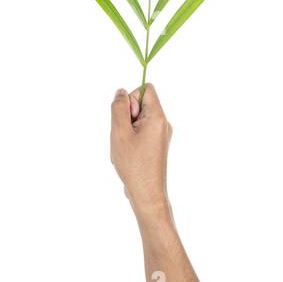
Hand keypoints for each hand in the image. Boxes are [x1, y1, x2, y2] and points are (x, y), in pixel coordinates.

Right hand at [109, 84, 171, 219]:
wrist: (147, 192)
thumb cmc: (134, 164)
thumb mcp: (120, 133)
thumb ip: (118, 109)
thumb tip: (121, 91)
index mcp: (159, 117)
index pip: (147, 90)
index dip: (131, 99)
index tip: (127, 118)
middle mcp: (163, 123)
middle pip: (141, 104)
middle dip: (126, 116)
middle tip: (124, 136)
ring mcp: (161, 134)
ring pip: (138, 120)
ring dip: (126, 130)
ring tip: (125, 148)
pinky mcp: (156, 144)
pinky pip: (140, 132)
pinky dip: (130, 139)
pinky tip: (128, 154)